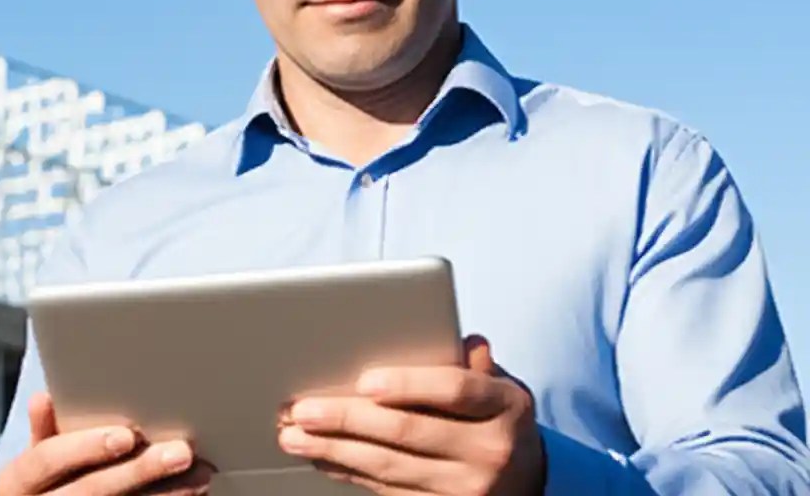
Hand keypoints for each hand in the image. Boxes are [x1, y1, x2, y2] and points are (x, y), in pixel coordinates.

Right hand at [0, 392, 213, 494]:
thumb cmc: (45, 483)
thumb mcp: (36, 460)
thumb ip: (45, 432)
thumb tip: (44, 398)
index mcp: (18, 483)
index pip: (46, 461)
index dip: (84, 447)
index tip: (125, 435)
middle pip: (89, 492)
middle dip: (137, 472)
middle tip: (179, 452)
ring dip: (164, 495)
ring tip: (199, 475)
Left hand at [277, 335, 544, 494]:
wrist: (527, 481)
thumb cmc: (497, 418)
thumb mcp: (501, 386)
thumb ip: (474, 365)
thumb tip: (464, 340)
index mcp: (505, 406)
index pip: (455, 390)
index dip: (409, 384)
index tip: (364, 381)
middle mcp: (490, 450)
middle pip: (409, 431)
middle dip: (348, 419)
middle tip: (302, 408)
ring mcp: (467, 488)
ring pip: (390, 466)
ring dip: (334, 449)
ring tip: (294, 434)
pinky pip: (387, 491)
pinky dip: (349, 473)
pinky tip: (322, 457)